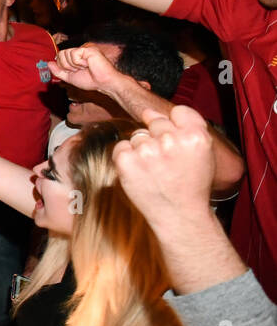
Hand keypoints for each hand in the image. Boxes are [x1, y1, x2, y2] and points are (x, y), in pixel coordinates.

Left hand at [47, 44, 122, 91]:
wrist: (103, 83)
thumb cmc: (90, 81)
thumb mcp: (69, 77)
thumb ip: (58, 71)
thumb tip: (48, 63)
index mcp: (75, 57)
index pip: (59, 57)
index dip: (63, 67)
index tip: (74, 72)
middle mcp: (79, 51)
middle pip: (60, 54)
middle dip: (67, 66)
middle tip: (80, 70)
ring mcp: (84, 49)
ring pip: (65, 54)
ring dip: (73, 65)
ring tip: (85, 67)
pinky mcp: (88, 49)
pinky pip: (73, 54)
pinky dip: (78, 63)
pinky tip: (88, 64)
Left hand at [111, 104, 215, 230]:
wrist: (179, 214)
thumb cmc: (191, 186)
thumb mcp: (203, 154)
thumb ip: (188, 130)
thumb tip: (157, 112)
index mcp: (195, 136)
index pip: (178, 111)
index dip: (173, 122)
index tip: (171, 133)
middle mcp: (171, 140)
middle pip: (155, 122)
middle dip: (156, 137)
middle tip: (163, 160)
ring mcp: (147, 150)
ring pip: (137, 135)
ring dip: (141, 148)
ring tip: (153, 169)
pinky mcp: (126, 160)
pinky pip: (121, 147)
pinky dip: (126, 158)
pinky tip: (139, 172)